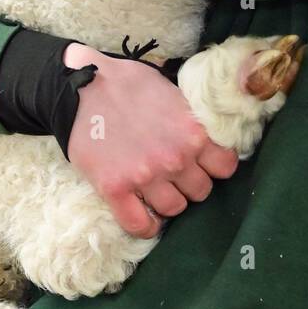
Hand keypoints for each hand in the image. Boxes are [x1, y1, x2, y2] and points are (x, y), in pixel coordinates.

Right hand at [62, 42, 239, 236]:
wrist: (82, 85)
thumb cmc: (129, 82)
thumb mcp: (172, 92)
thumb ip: (190, 120)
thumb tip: (206, 135)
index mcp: (192, 133)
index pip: (225, 167)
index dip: (216, 166)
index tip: (205, 164)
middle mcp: (174, 159)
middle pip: (201, 191)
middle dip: (191, 183)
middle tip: (176, 174)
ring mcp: (145, 177)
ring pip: (175, 209)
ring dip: (168, 201)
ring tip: (157, 189)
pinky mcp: (115, 189)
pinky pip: (139, 225)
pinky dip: (145, 226)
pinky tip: (144, 215)